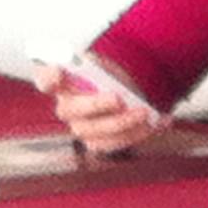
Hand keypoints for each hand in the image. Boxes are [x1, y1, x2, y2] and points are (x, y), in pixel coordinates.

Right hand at [38, 64, 161, 154]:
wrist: (122, 92)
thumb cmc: (106, 77)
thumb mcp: (101, 64)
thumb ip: (97, 66)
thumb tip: (102, 71)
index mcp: (63, 83)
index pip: (46, 79)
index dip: (49, 77)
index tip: (58, 72)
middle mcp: (67, 109)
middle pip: (71, 112)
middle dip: (96, 106)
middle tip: (117, 98)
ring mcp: (83, 129)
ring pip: (97, 134)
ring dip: (123, 124)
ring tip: (144, 113)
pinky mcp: (101, 143)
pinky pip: (119, 143)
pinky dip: (142, 132)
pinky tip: (160, 120)